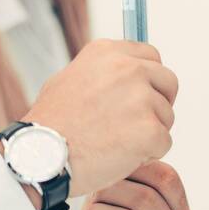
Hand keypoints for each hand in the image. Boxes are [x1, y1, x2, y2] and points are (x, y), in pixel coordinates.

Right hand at [23, 39, 176, 196]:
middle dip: (157, 103)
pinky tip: (120, 157)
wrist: (40, 154)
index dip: (148, 79)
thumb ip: (101, 72)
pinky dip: (147, 155)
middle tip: (135, 124)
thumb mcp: (69, 78)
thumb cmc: (50, 123)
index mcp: (108, 52)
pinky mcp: (149, 129)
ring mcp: (140, 98)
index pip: (151, 56)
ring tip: (116, 143)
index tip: (138, 96)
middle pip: (168, 82)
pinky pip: (164, 142)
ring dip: (149, 132)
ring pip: (166, 116)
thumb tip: (124, 70)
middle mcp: (128, 68)